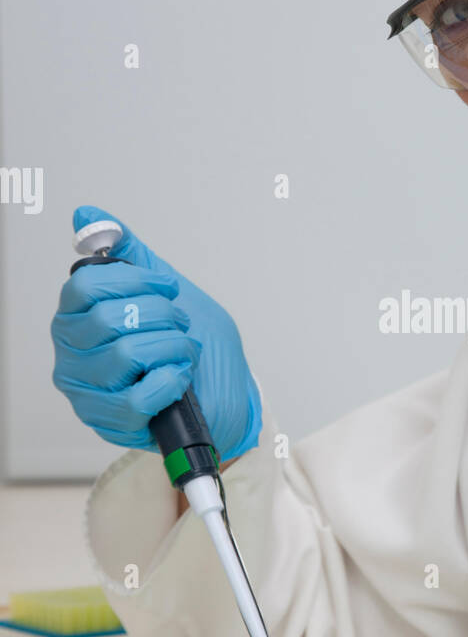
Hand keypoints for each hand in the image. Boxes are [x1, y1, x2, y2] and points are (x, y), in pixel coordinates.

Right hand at [51, 204, 261, 459]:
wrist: (227, 394)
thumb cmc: (193, 344)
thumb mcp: (164, 288)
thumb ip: (128, 254)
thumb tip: (86, 213)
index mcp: (77, 316)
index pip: (84, 285)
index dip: (136, 282)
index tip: (167, 287)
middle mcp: (72, 354)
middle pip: (109, 317)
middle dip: (162, 316)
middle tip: (180, 326)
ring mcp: (87, 391)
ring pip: (126, 353)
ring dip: (172, 348)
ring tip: (183, 354)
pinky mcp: (109, 423)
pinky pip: (137, 397)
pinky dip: (170, 382)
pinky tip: (179, 380)